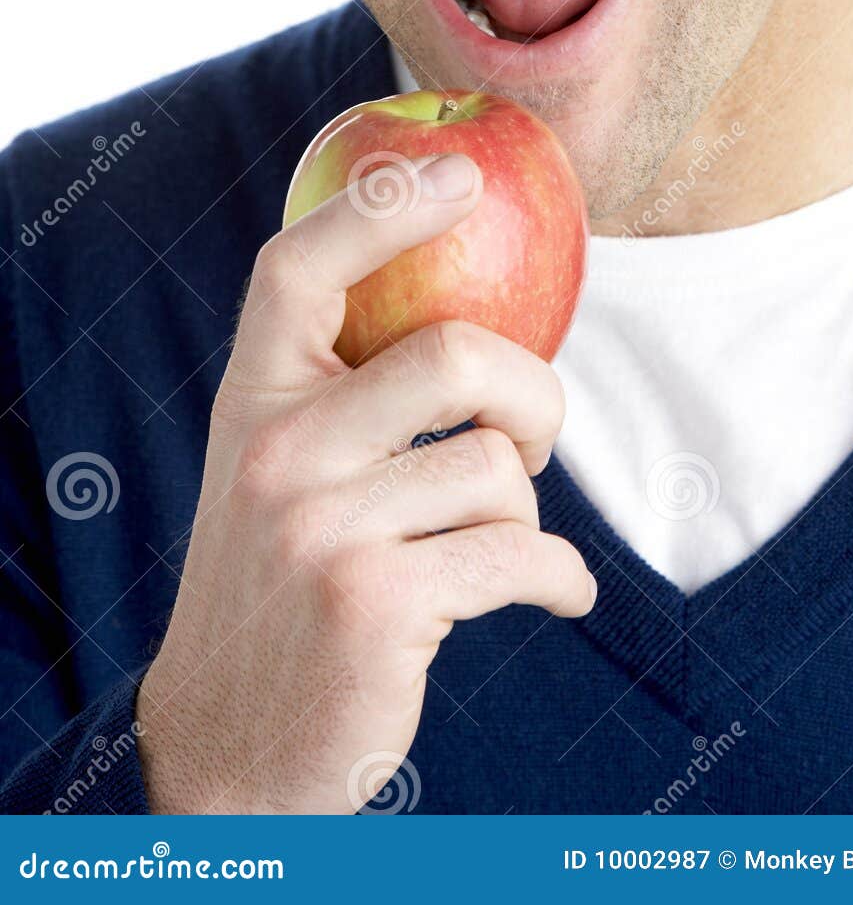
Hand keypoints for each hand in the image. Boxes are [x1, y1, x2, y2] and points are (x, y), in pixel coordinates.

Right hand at [136, 152, 593, 812]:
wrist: (227, 747)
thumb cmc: (282, 589)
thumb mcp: (280, 476)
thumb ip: (342, 402)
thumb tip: (481, 324)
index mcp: (253, 401)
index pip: (298, 267)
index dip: (383, 207)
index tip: (463, 172)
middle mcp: (275, 449)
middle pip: (457, 353)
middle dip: (533, 396)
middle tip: (531, 442)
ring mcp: (319, 526)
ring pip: (498, 470)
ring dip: (523, 519)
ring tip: (492, 552)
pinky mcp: (374, 601)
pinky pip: (523, 556)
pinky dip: (559, 580)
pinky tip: (556, 595)